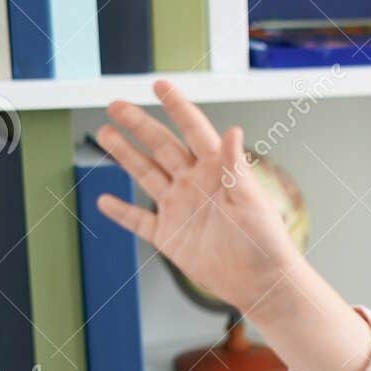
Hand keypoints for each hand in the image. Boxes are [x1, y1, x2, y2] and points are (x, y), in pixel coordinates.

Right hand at [93, 80, 304, 319]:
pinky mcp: (170, 236)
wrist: (262, 284)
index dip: (177, 108)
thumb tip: (233, 130)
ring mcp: (180, 209)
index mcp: (218, 172)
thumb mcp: (252, 202)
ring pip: (146, 175)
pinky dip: (121, 212)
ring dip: (125, 155)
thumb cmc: (266, 243)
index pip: (194, 131)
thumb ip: (236, 167)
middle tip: (115, 104)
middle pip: (161, 147)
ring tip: (105, 134)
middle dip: (138, 125)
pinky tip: (103, 201)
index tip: (160, 86)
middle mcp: (195, 185)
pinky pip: (139, 221)